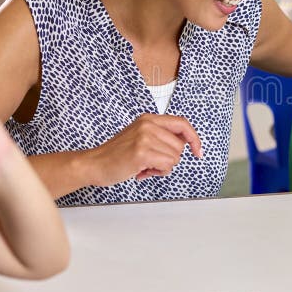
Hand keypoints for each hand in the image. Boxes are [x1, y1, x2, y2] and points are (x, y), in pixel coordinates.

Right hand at [82, 114, 201, 184]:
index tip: (198, 151)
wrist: (94, 164)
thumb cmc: (116, 155)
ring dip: (163, 167)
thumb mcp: (140, 137)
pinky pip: (167, 165)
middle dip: (170, 159)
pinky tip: (143, 172)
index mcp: (149, 119)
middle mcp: (148, 124)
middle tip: (151, 163)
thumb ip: (161, 137)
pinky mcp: (142, 152)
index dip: (194, 138)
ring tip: (144, 166)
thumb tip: (185, 144)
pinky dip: (159, 172)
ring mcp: (145, 137)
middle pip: (180, 146)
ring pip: (175, 157)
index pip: (182, 123)